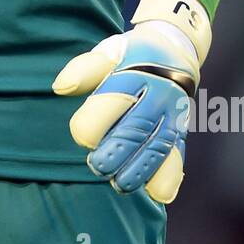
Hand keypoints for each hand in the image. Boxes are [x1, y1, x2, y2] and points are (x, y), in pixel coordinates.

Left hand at [51, 0, 210, 202]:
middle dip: (114, 154)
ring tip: (120, 184)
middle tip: (97, 166)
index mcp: (134, 74)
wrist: (174, 50)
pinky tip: (157, 193)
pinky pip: (179, 155)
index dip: (93, 124)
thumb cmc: (130, 57)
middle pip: (135, 131)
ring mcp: (173, 115)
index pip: (112, 103)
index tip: (83, 135)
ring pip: (158, 148)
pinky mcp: (182, 131)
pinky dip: (169, 177)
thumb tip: (61, 87)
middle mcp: (158, 96)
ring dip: (139, 171)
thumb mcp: (108, 52)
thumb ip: (84, 69)